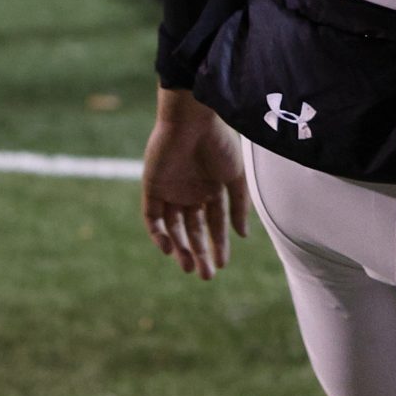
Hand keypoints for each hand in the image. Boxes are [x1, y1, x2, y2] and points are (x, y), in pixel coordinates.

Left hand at [141, 88, 250, 280]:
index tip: (224, 264)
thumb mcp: (235, 176)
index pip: (214, 223)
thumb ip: (238, 206)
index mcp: (211, 188)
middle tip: (206, 275)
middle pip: (193, 230)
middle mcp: (190, 192)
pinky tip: (170, 249)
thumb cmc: (218, 143)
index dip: (218, 244)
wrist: (193, 119)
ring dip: (180, 249)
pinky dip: (159, 235)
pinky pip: (153, 218)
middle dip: (200, 252)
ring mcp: (170, 190)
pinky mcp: (152, 187)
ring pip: (173, 228)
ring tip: (189, 266)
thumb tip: (243, 236)